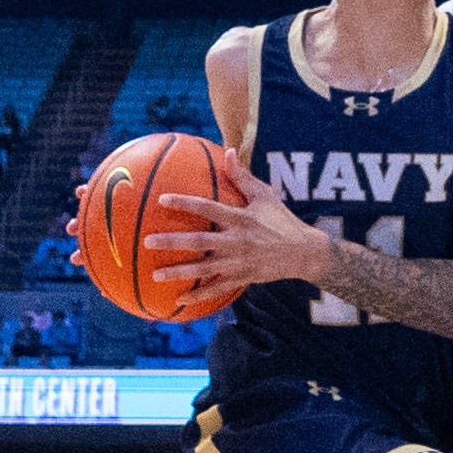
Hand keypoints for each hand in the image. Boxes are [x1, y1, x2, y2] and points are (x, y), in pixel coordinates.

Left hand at [152, 153, 330, 297]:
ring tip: (155, 276)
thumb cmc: (282, 220)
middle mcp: (236, 241)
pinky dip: (198, 296)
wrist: (304, 253)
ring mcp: (238, 262)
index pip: (208, 208)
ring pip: (203, 270)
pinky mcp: (242, 278)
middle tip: (148, 242)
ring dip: (178, 273)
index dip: (185, 203)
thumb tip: (228, 152)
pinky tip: (179, 300)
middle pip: (199, 242)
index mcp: (240, 218)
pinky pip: (217, 289)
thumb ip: (242, 177)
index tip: (162, 200)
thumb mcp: (265, 195)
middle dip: (172, 242)